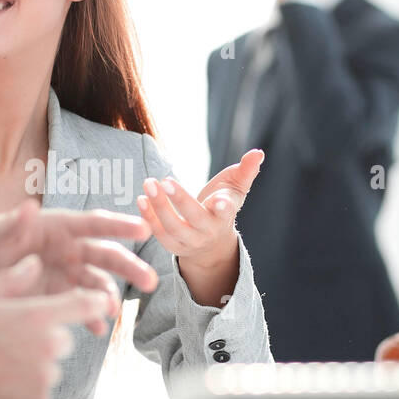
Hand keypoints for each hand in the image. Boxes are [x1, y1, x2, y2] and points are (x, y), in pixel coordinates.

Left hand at [0, 200, 158, 322]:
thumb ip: (12, 223)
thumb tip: (28, 207)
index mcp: (59, 226)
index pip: (94, 224)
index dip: (119, 226)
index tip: (144, 228)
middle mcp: (69, 249)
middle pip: (105, 256)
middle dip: (129, 268)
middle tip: (150, 282)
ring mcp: (67, 274)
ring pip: (97, 283)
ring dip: (108, 296)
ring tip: (111, 310)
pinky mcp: (59, 295)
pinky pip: (81, 306)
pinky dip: (89, 317)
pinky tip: (97, 329)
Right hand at [0, 255, 112, 398]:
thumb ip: (12, 281)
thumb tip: (34, 264)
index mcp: (36, 316)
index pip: (83, 305)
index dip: (95, 303)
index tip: (102, 304)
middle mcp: (47, 346)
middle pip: (62, 340)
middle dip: (44, 342)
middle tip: (10, 346)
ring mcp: (45, 377)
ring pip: (50, 369)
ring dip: (33, 368)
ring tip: (0, 368)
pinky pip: (40, 393)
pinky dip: (25, 392)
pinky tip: (0, 387)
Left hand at [135, 150, 263, 306]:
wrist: (211, 241)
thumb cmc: (222, 205)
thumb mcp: (235, 189)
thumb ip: (246, 171)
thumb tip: (258, 152)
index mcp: (224, 217)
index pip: (226, 213)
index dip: (223, 208)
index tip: (219, 200)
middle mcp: (207, 232)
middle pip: (194, 218)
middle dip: (180, 201)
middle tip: (165, 181)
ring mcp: (189, 242)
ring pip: (172, 228)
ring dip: (159, 207)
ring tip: (148, 184)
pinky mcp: (173, 246)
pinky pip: (158, 234)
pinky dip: (148, 217)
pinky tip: (141, 199)